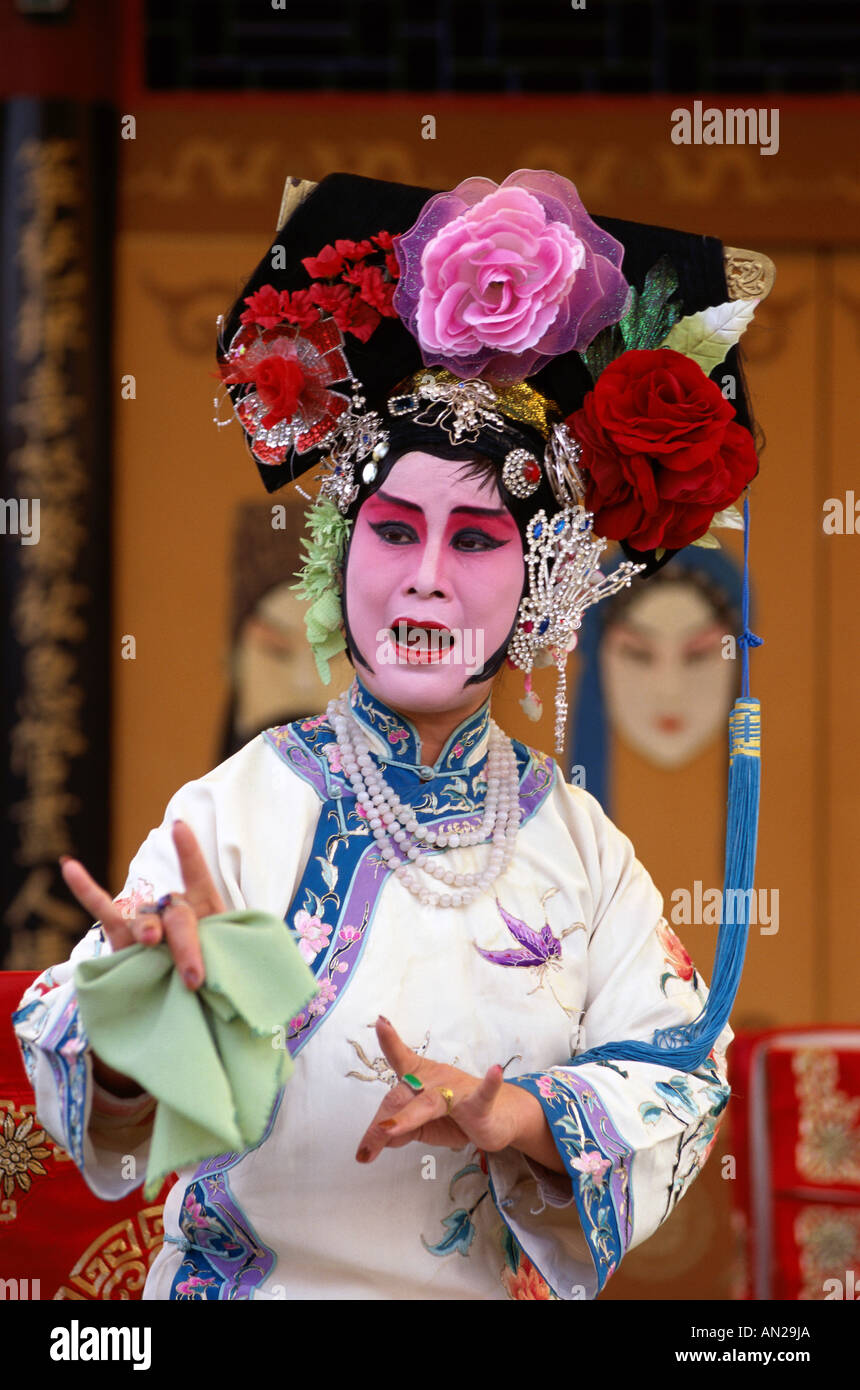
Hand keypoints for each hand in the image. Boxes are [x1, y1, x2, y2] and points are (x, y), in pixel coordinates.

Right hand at [60, 820, 224, 991]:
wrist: (191, 1005)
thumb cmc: (213, 981)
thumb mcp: (220, 967)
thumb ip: (208, 959)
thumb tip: (188, 973)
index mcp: (204, 908)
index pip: (197, 876)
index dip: (188, 853)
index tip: (178, 827)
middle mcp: (173, 909)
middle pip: (177, 916)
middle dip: (186, 945)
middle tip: (193, 979)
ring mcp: (147, 923)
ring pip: (146, 922)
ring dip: (148, 931)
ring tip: (152, 943)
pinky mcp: (122, 939)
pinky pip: (103, 911)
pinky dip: (86, 890)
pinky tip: (70, 867)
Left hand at [354, 1017, 546, 1165]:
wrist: (496, 1119)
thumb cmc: (456, 1116)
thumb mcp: (422, 1126)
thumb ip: (401, 1129)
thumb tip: (378, 1139)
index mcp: (420, 1078)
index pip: (399, 1060)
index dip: (390, 1041)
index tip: (380, 1022)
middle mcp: (435, 1078)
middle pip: (401, 1097)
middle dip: (381, 1126)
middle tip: (364, 1151)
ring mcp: (457, 1089)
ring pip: (428, 1103)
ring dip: (407, 1116)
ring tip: (389, 1130)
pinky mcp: (479, 1105)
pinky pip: (482, 1095)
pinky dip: (489, 1083)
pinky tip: (494, 1072)